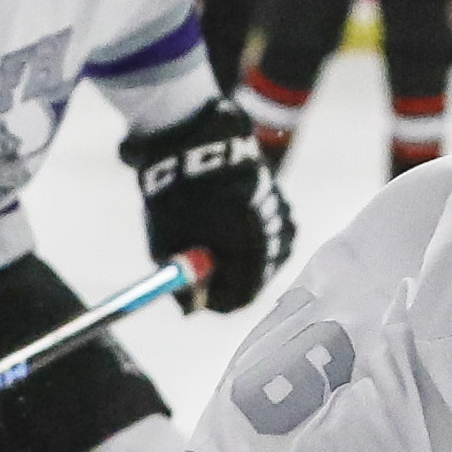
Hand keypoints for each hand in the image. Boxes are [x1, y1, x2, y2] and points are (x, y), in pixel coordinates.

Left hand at [121, 101, 291, 313]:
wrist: (196, 142)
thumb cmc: (177, 197)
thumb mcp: (169, 245)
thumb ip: (183, 281)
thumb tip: (191, 309)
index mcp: (248, 247)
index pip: (238, 298)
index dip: (213, 300)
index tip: (194, 295)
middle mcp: (272, 234)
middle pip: (254, 281)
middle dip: (227, 280)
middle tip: (199, 269)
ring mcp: (281, 218)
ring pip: (264, 261)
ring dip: (238, 259)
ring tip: (210, 234)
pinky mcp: (282, 204)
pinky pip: (270, 239)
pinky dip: (250, 239)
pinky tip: (228, 220)